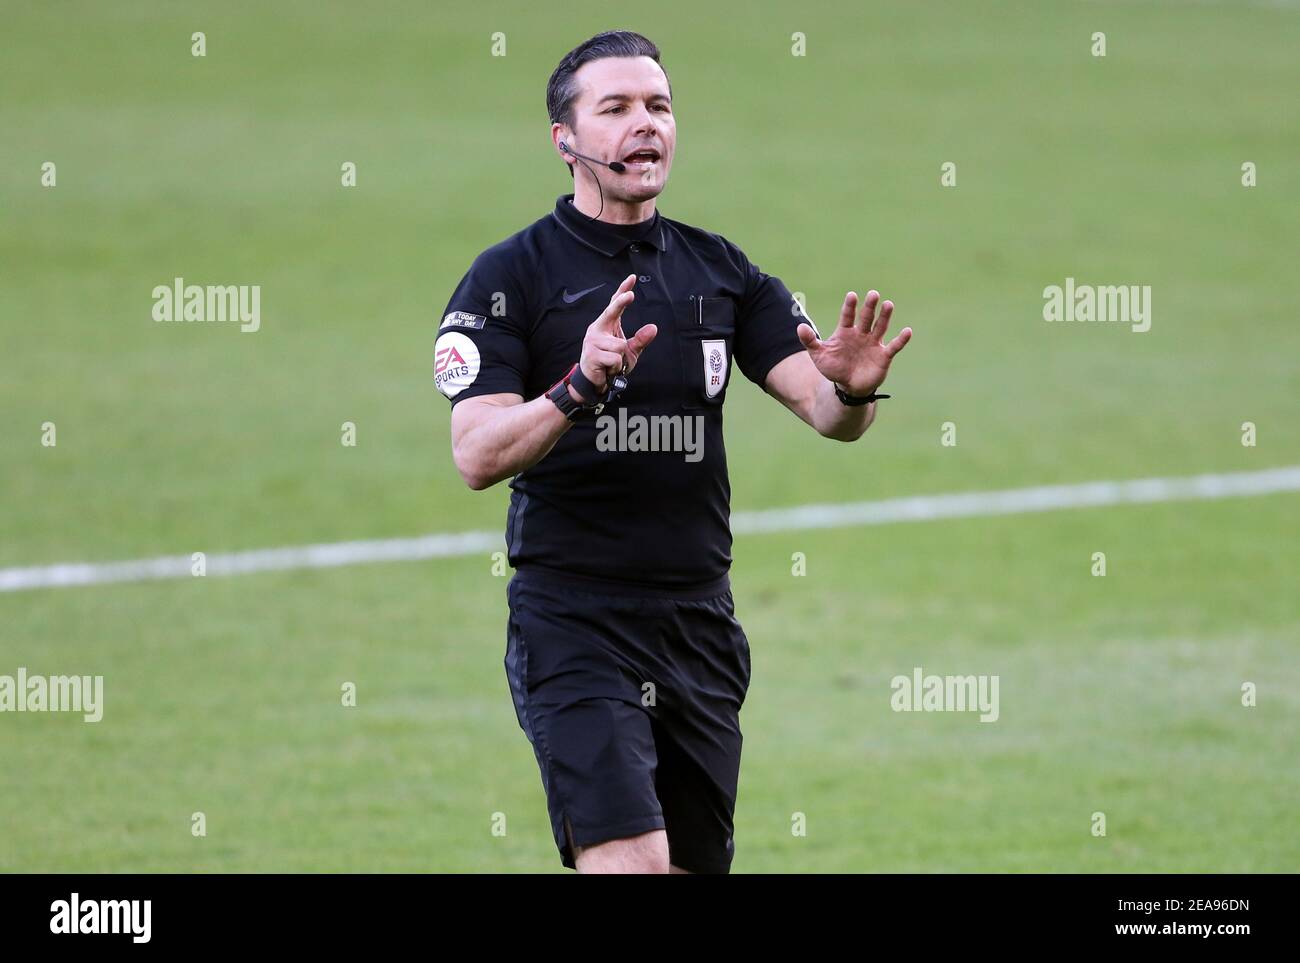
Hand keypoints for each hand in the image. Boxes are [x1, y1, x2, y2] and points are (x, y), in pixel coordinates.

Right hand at [579, 274, 657, 392]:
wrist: (594, 383)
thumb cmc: (610, 364)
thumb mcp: (629, 352)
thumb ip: (640, 340)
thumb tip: (653, 328)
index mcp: (607, 325)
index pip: (615, 305)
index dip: (623, 290)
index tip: (632, 278)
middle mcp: (597, 329)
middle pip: (611, 312)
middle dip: (620, 303)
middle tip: (630, 295)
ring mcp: (592, 340)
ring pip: (620, 345)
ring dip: (621, 359)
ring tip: (612, 364)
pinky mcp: (591, 354)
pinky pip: (615, 358)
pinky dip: (616, 367)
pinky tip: (607, 369)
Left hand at [796, 289, 910, 395]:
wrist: (848, 387)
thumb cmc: (834, 368)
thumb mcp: (819, 355)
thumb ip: (810, 341)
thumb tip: (799, 327)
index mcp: (846, 331)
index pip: (848, 315)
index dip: (850, 306)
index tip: (852, 296)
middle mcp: (861, 334)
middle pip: (867, 317)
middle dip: (870, 307)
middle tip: (873, 294)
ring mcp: (873, 343)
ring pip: (881, 327)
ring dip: (885, 317)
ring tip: (888, 304)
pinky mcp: (884, 355)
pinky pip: (894, 346)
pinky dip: (901, 339)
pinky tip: (907, 331)